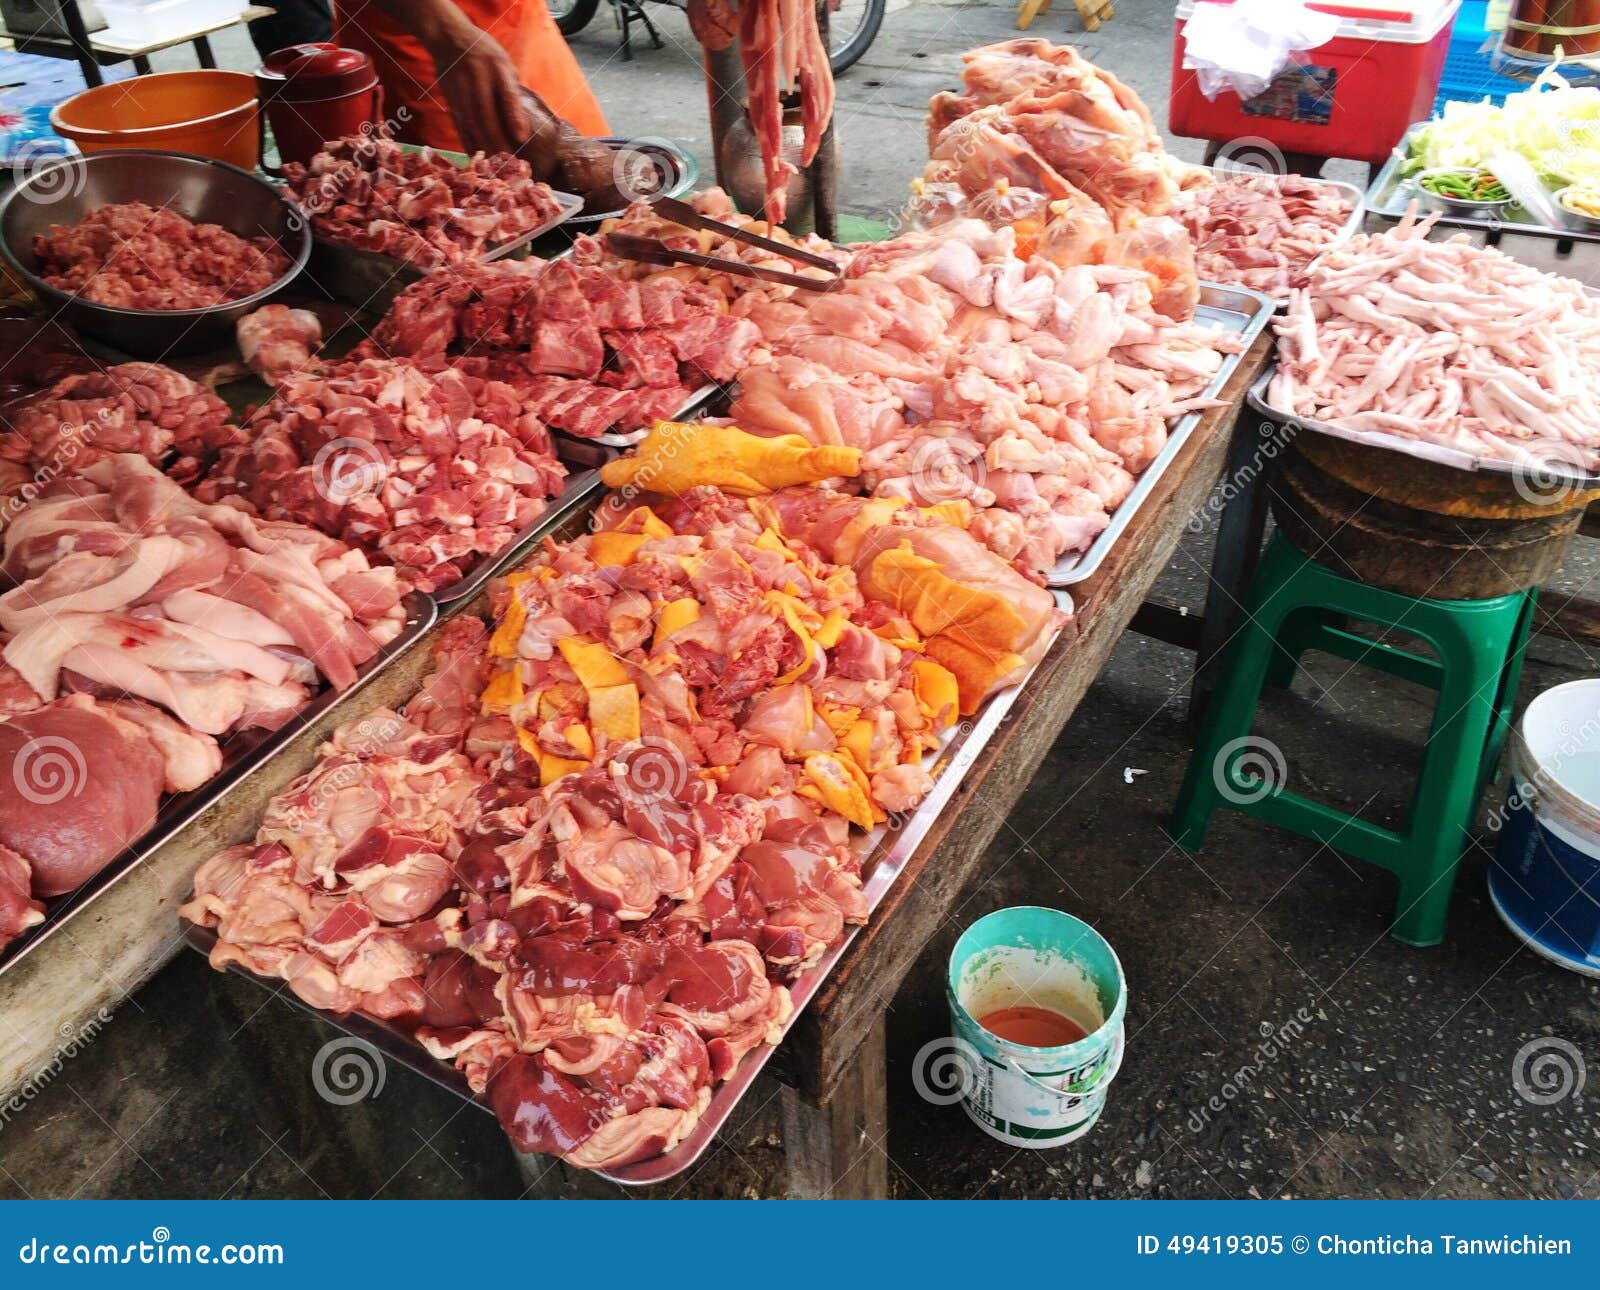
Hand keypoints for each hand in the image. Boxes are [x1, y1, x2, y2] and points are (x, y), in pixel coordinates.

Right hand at [429, 32, 532, 155]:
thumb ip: (513, 89)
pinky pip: (460, 124)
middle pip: (487, 115)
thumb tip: (524, 120)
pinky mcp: (450, 98)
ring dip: (483, 146)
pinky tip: (476, 157)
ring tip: (494, 166)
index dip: (514, 116)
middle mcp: (478, 78)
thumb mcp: (504, 63)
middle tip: (510, 163)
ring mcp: (461, 89)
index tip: (521, 137)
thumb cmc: (485, 53)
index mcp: (497, 67)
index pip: (507, 94)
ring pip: (472, 123)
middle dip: (498, 141)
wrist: (448, 38)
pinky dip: (468, 142)